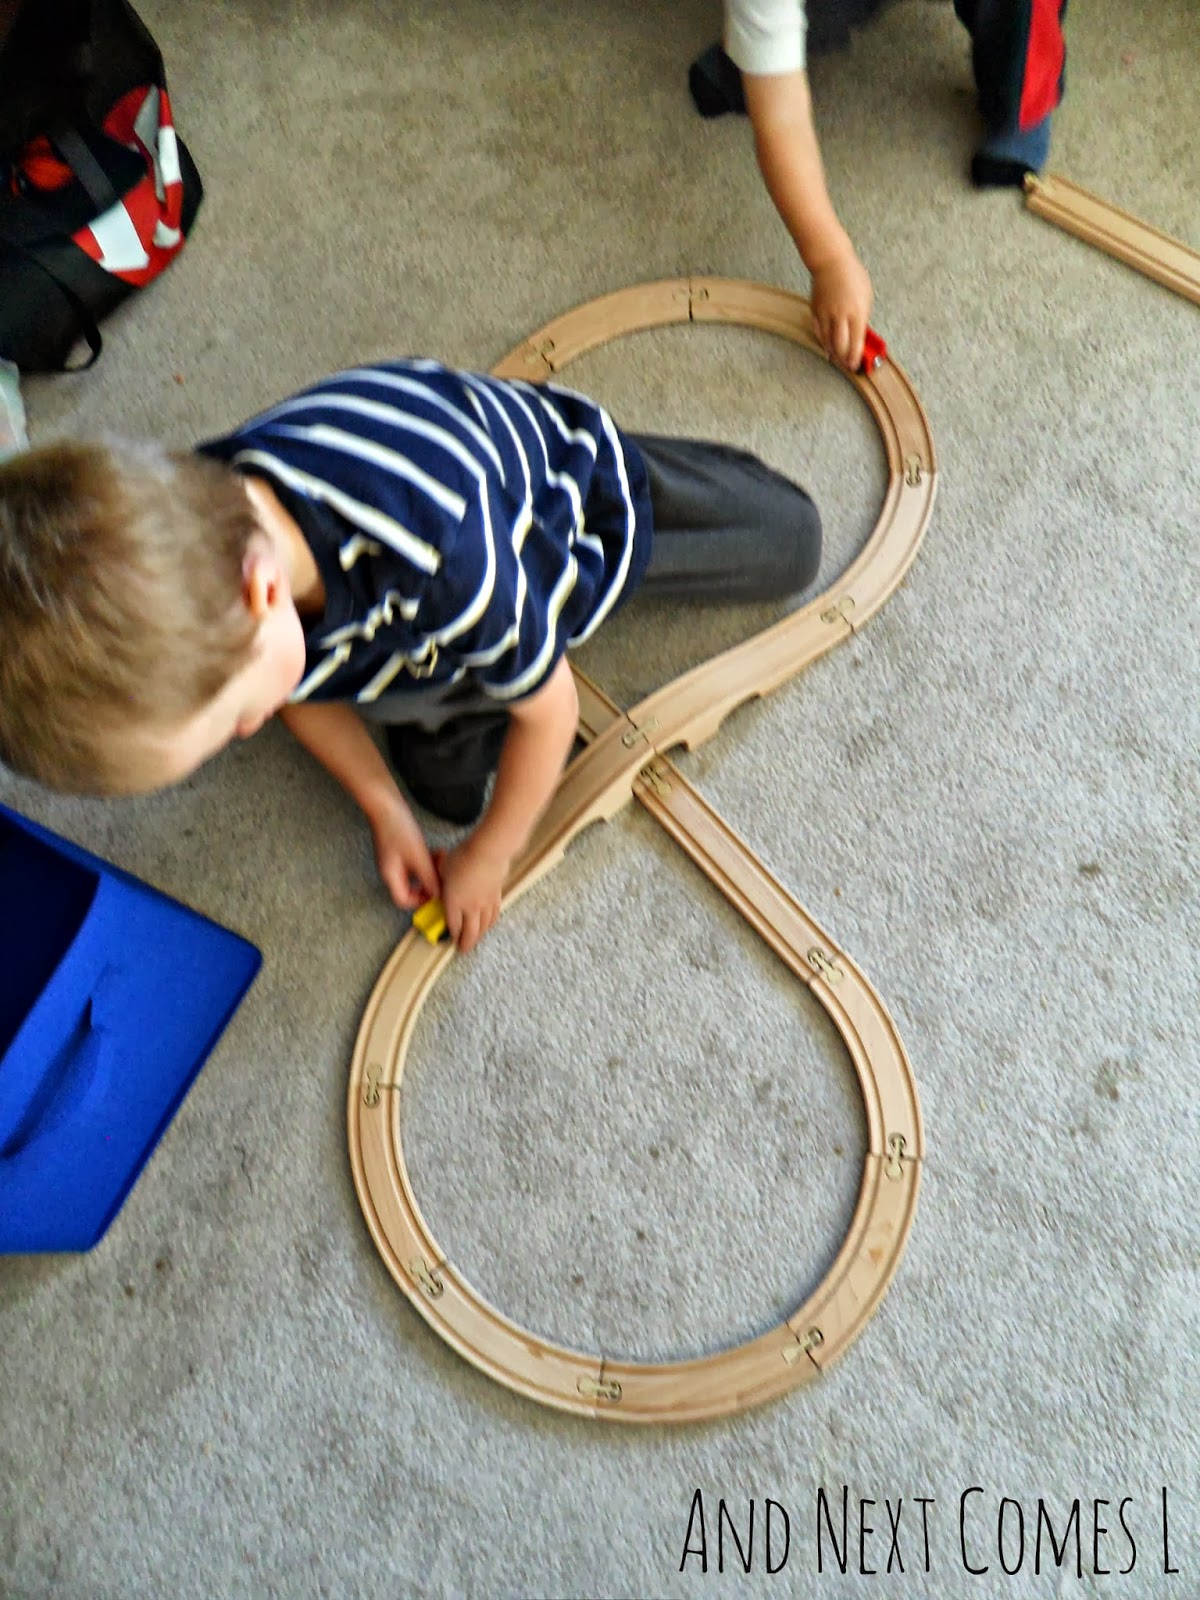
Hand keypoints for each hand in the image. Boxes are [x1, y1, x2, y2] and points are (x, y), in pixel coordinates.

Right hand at [369, 794, 440, 910]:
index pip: (404, 900)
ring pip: (415, 874)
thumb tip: (437, 894)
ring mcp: (394, 861)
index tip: (435, 892)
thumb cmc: (398, 829)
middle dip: (428, 882)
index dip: (420, 900)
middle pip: (411, 888)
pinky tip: (435, 851)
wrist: (385, 806)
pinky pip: (414, 863)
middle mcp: (390, 871)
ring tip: (441, 857)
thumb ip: (428, 877)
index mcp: (391, 876)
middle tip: (441, 872)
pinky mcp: (398, 851)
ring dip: (430, 869)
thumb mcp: (417, 855)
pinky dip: (425, 860)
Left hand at [438, 833, 510, 952]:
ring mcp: (486, 903)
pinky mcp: (497, 896)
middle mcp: (471, 907)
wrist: (488, 851)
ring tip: (476, 939)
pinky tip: (489, 923)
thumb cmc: (463, 858)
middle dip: (467, 943)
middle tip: (464, 949)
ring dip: (479, 935)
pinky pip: (494, 915)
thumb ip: (440, 884)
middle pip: (471, 932)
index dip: (453, 936)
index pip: (453, 926)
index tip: (451, 941)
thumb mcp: (442, 870)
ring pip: (484, 926)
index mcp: (454, 903)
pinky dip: (491, 923)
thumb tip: (439, 889)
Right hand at [809, 248, 872, 370]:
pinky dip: (823, 341)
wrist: (831, 262)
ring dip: (833, 353)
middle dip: (843, 360)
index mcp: (857, 312)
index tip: (855, 366)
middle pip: (840, 346)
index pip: (855, 343)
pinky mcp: (815, 311)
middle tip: (846, 366)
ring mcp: (826, 314)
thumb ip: (863, 317)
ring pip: (827, 342)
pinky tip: (828, 346)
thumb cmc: (852, 276)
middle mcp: (840, 315)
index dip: (855, 358)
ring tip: (838, 359)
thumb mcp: (866, 296)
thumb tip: (861, 335)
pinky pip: (819, 332)